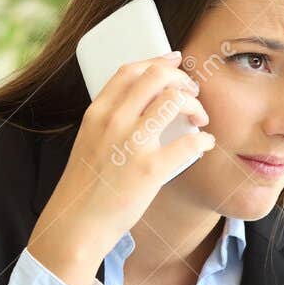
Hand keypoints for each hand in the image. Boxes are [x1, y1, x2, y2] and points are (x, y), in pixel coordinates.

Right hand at [26, 51, 213, 284]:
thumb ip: (110, 122)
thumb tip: (140, 108)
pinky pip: (189, 143)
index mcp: (97, 113)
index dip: (158, 61)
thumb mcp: (89, 142)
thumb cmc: (86, 186)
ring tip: (200, 119)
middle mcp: (114, 121)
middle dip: (182, 79)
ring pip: (175, 101)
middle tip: (193, 93)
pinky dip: (204, 140)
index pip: (130, 70)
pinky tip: (206, 144)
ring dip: (195, 105)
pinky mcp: (150, 170)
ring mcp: (132, 144)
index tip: (175, 61)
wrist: (77, 223)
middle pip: (156, 77)